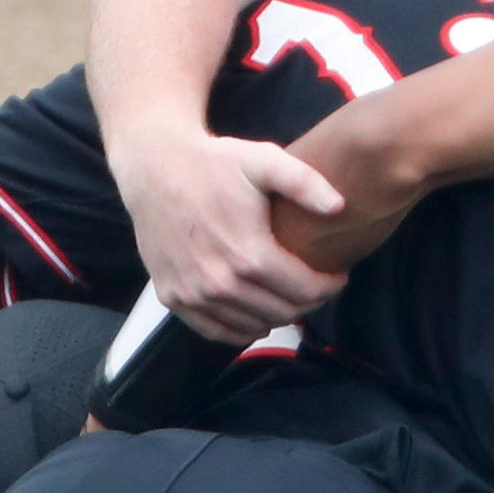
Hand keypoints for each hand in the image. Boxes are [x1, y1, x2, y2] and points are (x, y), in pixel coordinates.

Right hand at [118, 129, 349, 339]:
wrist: (155, 166)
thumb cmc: (212, 163)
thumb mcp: (263, 161)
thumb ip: (305, 182)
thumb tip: (338, 206)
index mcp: (249, 255)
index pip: (305, 290)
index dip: (329, 286)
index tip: (338, 276)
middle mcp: (220, 283)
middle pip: (282, 312)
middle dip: (308, 302)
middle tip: (316, 286)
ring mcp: (193, 294)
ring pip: (252, 326)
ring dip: (278, 317)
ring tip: (289, 297)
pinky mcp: (172, 297)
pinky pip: (215, 331)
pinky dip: (241, 330)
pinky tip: (256, 317)